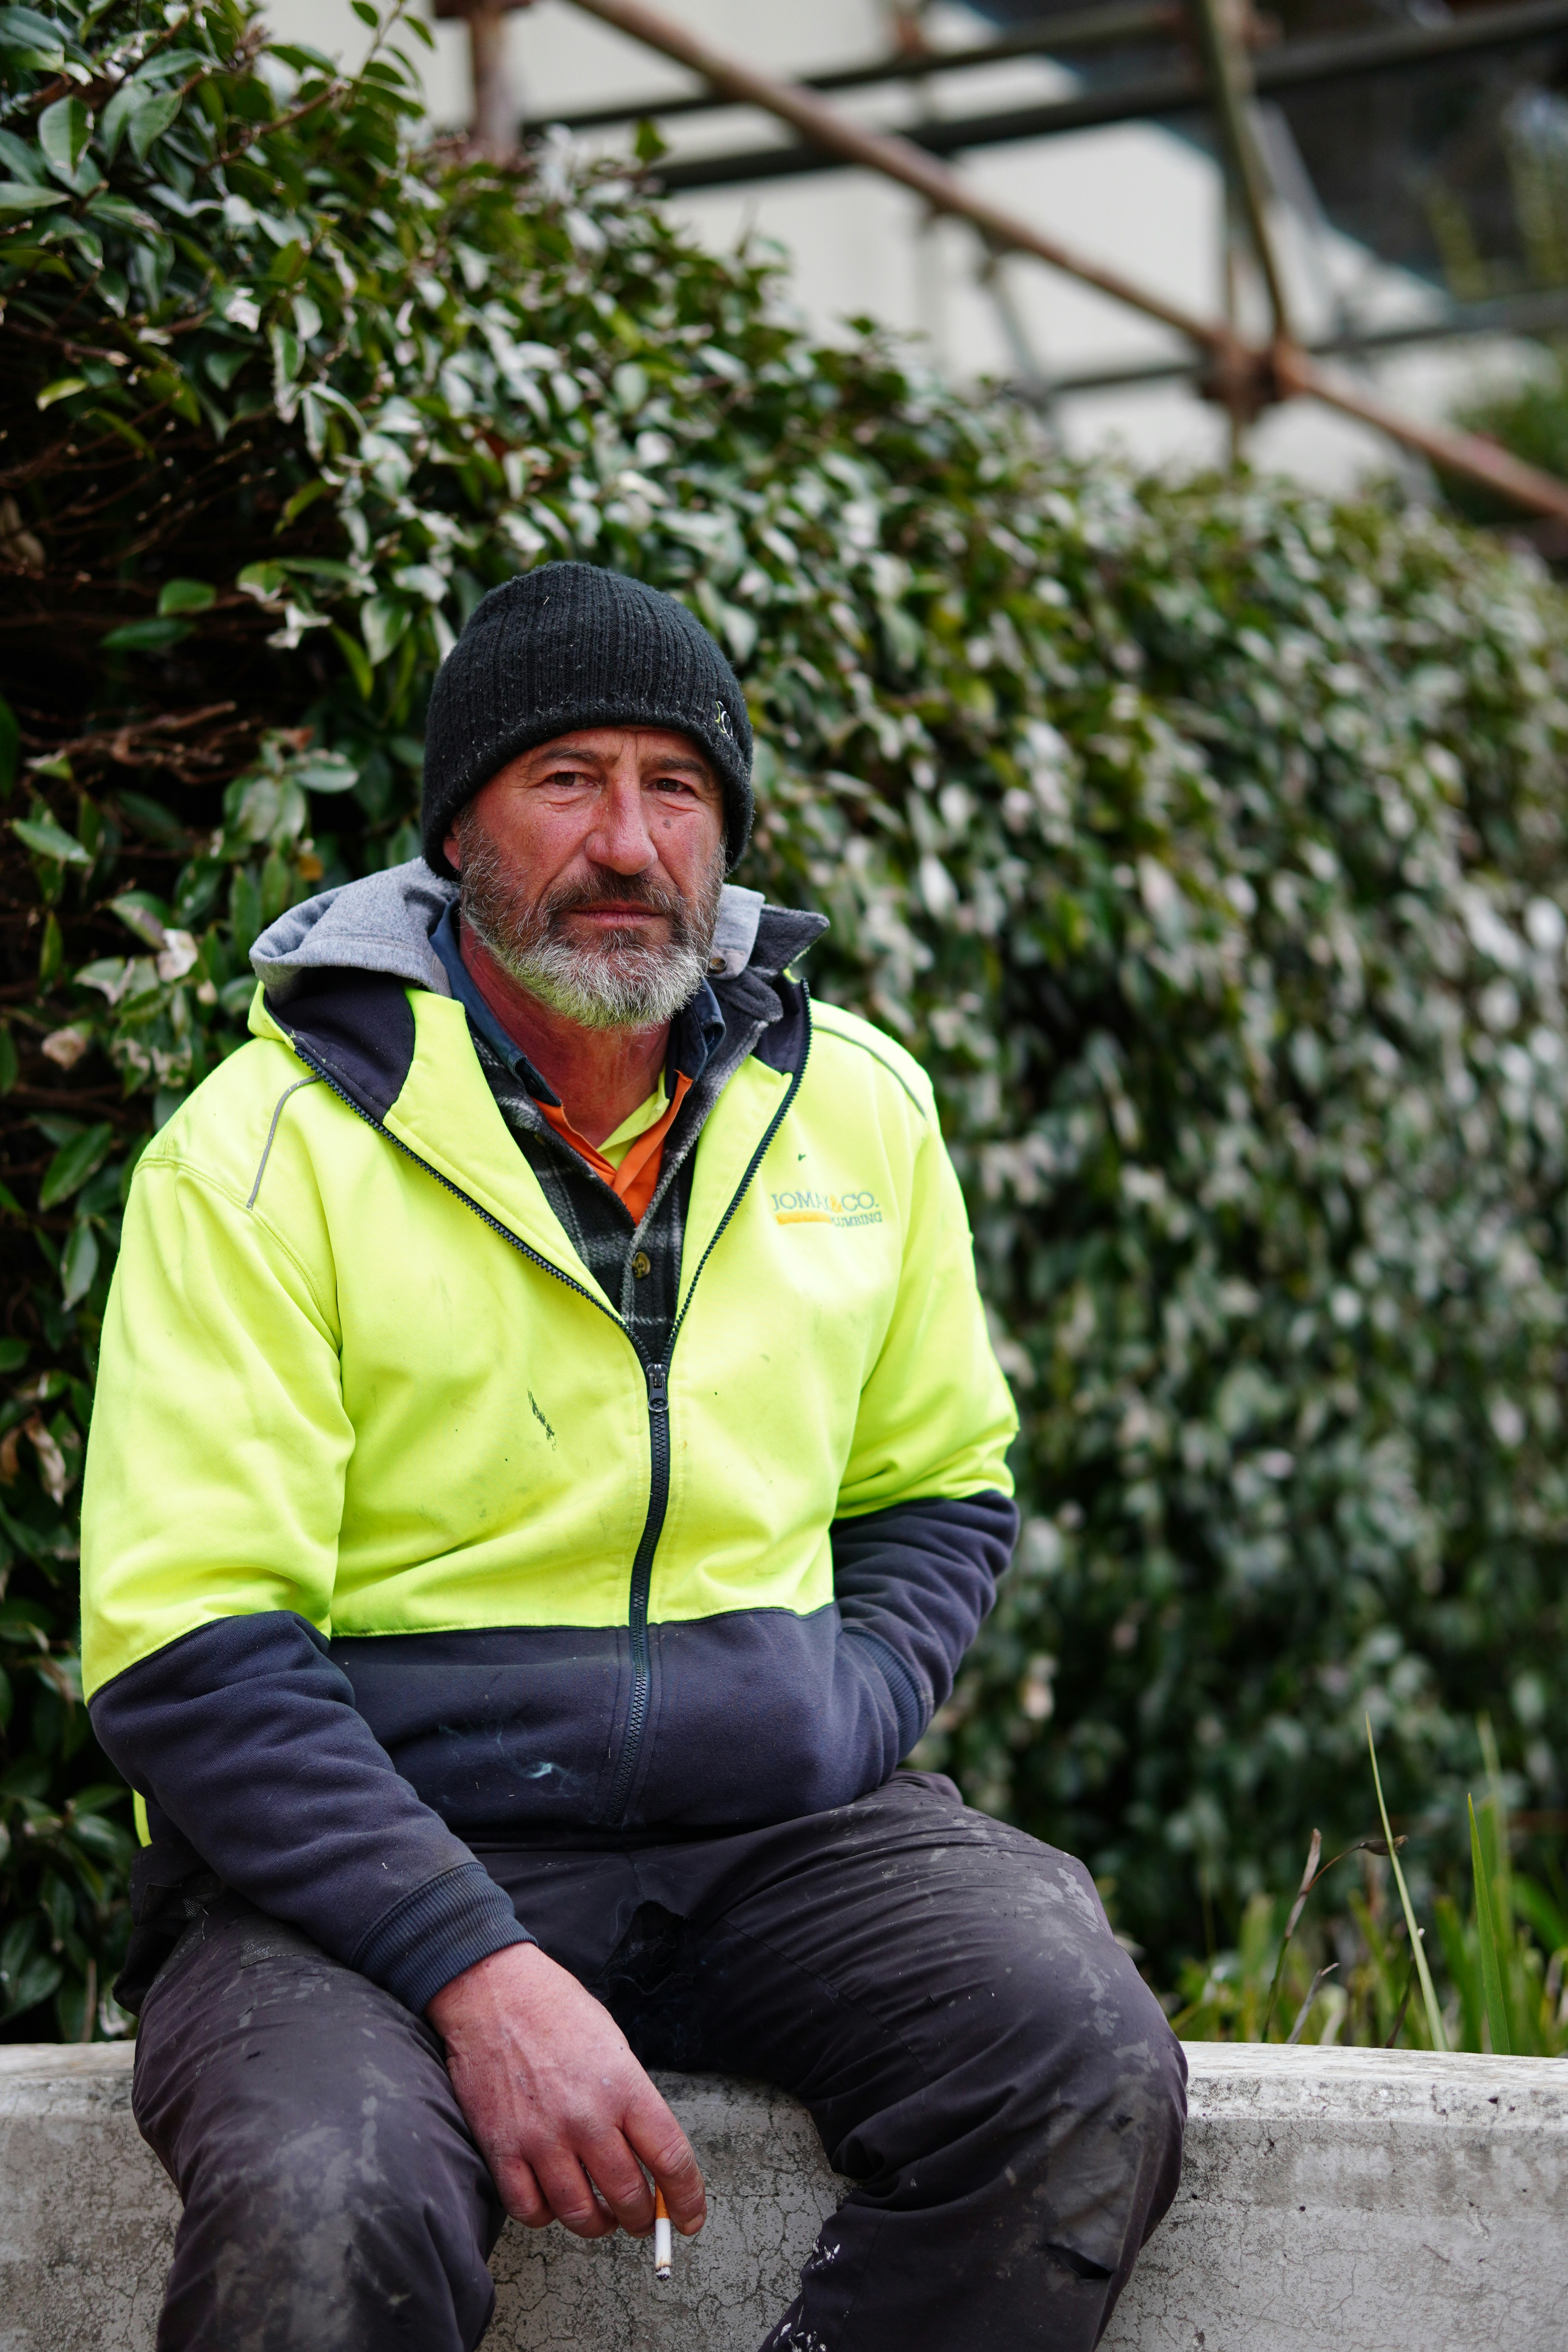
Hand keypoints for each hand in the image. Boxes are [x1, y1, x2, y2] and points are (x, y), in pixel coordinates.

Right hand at [427, 1941, 705, 2240]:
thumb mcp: (614, 2047)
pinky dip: (547, 2217)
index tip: (690, 2218)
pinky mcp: (502, 2149)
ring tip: (602, 2217)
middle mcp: (586, 2118)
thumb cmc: (558, 2012)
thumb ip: (632, 2102)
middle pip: (629, 2196)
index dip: (687, 2199)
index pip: (670, 2158)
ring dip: (599, 2225)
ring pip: (581, 2214)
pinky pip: (530, 2209)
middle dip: (644, 2219)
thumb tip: (650, 2157)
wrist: (494, 1990)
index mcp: (623, 2087)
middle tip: (643, 2219)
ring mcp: (542, 2137)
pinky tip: (554, 2203)